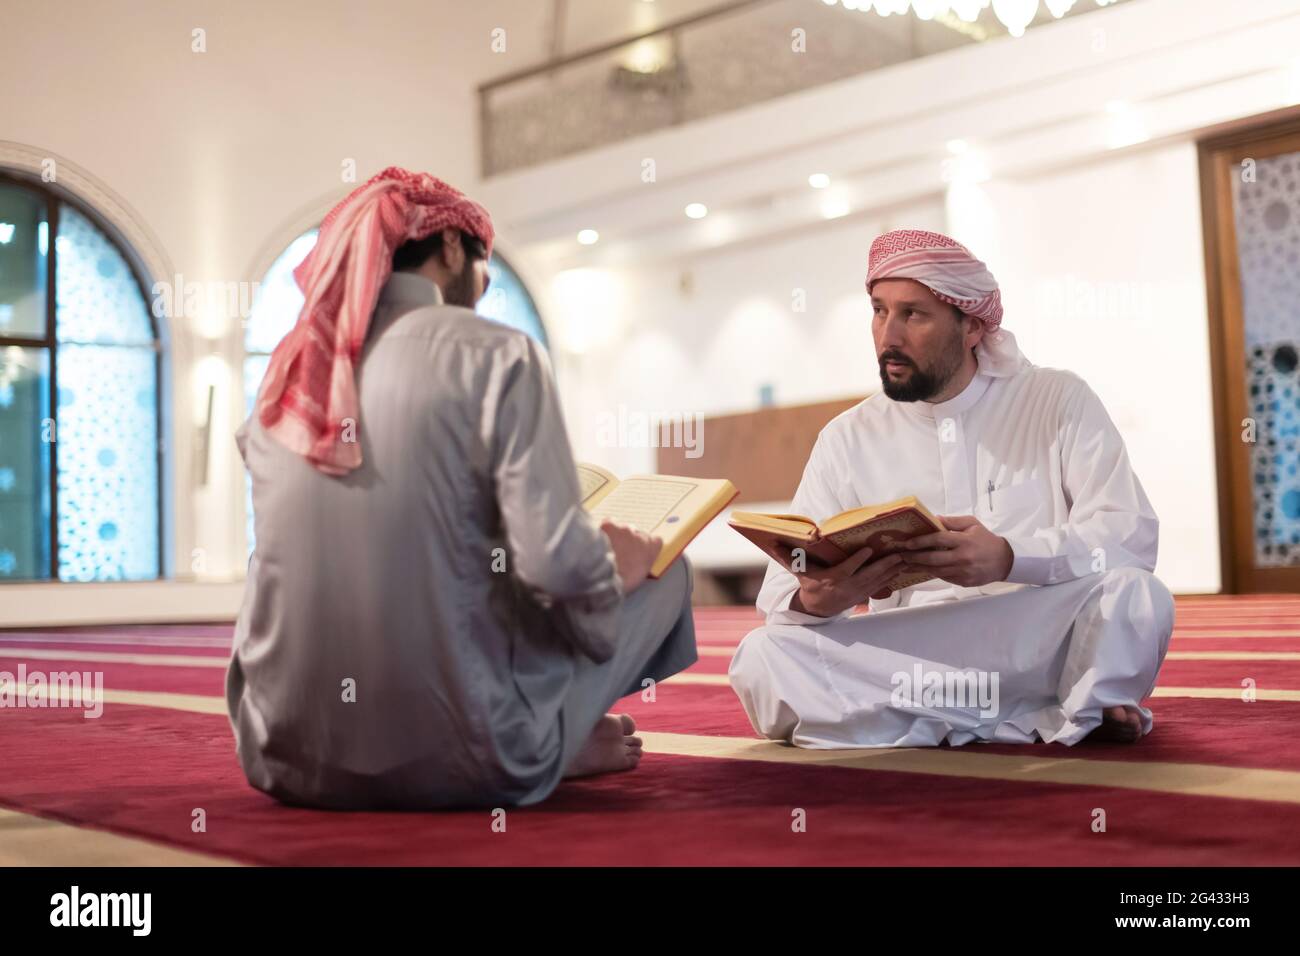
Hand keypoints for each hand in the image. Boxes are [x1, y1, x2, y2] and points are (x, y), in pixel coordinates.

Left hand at [600, 519, 662, 594]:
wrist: (604, 577)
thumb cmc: (622, 581)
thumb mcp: (639, 575)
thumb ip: (641, 562)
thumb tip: (635, 561)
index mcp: (651, 549)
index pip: (655, 540)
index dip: (645, 545)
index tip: (638, 551)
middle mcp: (640, 536)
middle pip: (635, 533)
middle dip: (627, 540)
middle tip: (618, 551)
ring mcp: (625, 528)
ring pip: (620, 527)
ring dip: (615, 535)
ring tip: (606, 548)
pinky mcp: (610, 525)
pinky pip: (608, 523)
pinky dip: (604, 530)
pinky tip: (600, 541)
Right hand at [786, 544, 905, 617]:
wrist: (817, 609)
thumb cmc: (810, 585)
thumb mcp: (801, 573)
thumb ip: (791, 558)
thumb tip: (774, 543)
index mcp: (832, 579)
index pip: (847, 569)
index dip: (858, 560)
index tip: (868, 550)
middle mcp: (847, 587)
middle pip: (868, 576)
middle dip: (884, 566)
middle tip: (898, 554)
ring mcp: (857, 593)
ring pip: (878, 581)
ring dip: (892, 570)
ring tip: (905, 559)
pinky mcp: (863, 596)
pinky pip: (880, 586)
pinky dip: (891, 578)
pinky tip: (902, 569)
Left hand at [897, 514, 1013, 586]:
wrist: (1005, 561)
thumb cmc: (986, 540)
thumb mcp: (972, 525)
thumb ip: (952, 522)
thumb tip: (933, 519)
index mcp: (964, 541)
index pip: (938, 540)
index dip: (921, 541)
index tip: (907, 543)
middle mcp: (963, 558)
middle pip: (933, 558)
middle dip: (914, 557)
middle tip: (901, 556)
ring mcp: (963, 572)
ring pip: (936, 571)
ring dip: (919, 568)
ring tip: (905, 564)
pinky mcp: (963, 582)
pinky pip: (943, 577)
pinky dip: (931, 573)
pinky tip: (921, 570)